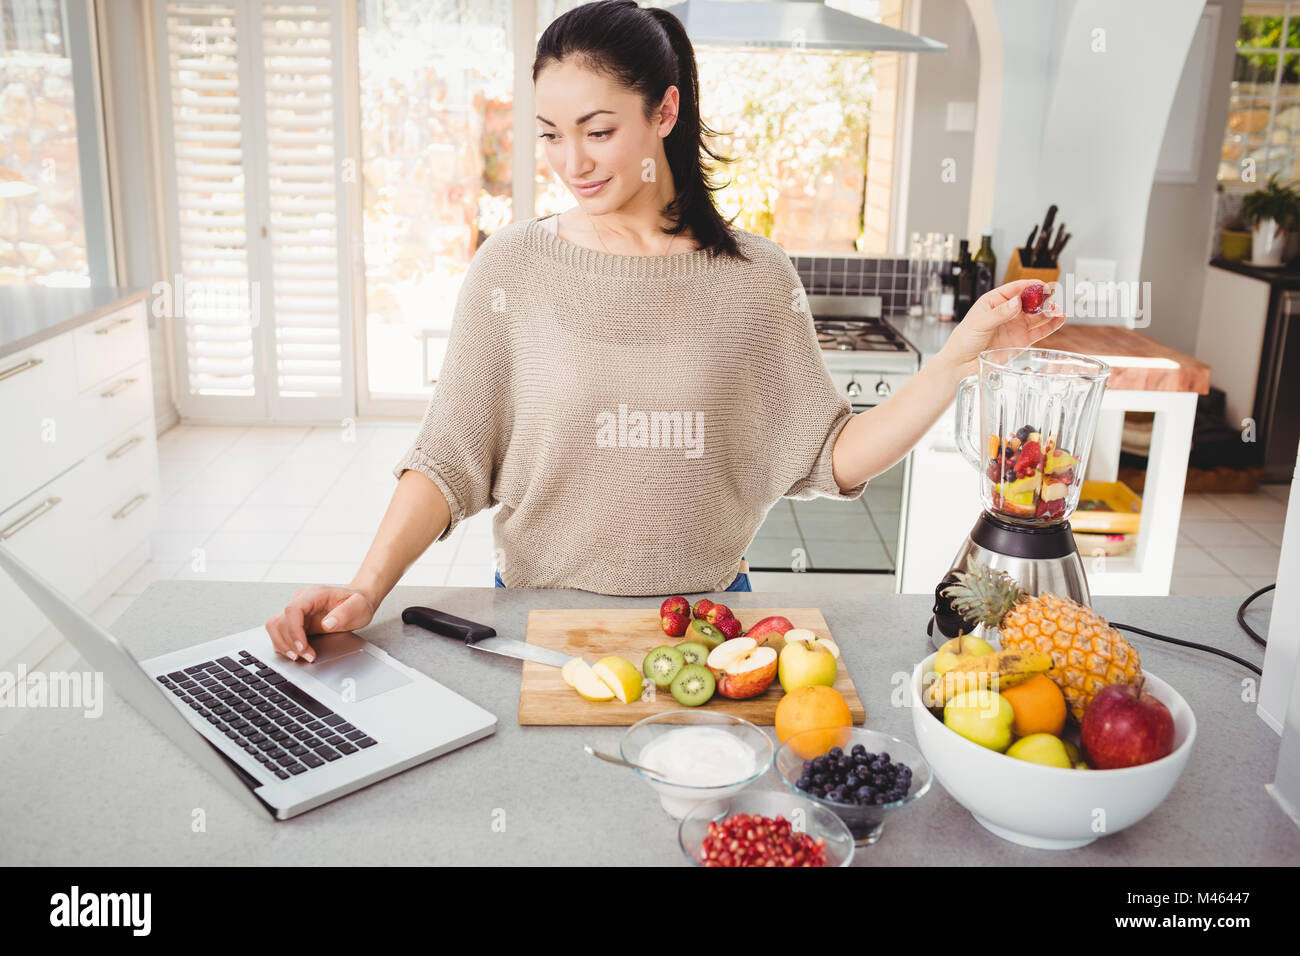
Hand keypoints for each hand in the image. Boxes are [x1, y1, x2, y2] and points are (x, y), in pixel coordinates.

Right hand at [265, 585, 375, 661]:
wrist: (358, 603)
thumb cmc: (358, 603)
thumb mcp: (358, 606)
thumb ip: (344, 614)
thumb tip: (328, 624)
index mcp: (314, 594)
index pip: (292, 610)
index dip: (294, 630)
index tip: (302, 646)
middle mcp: (301, 601)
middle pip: (279, 621)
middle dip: (289, 643)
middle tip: (306, 656)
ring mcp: (297, 612)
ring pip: (275, 628)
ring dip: (284, 645)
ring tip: (301, 656)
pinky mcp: (296, 622)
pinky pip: (281, 634)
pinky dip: (286, 646)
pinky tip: (299, 653)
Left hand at [939, 279, 1066, 377]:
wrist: (962, 365)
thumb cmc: (964, 341)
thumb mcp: (979, 324)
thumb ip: (999, 313)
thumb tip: (1017, 302)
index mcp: (994, 302)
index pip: (1014, 289)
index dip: (1029, 285)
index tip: (1041, 284)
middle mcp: (1007, 312)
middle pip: (1030, 301)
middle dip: (1042, 298)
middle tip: (1050, 299)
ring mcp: (1016, 326)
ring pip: (1037, 314)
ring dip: (1049, 310)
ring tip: (1056, 309)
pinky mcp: (1022, 340)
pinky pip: (1040, 330)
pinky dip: (1051, 325)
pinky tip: (1060, 319)